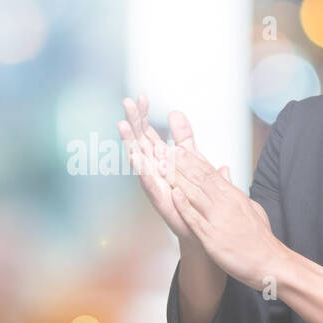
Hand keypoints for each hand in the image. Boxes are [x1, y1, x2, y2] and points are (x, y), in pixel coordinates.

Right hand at [118, 95, 228, 242]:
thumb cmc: (192, 194)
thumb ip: (183, 137)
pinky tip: (134, 156)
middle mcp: (152, 169)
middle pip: (139, 140)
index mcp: (158, 158)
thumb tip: (175, 113)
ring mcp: (154, 183)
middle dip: (133, 121)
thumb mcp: (190, 158)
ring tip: (122, 125)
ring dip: (130, 142)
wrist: (199, 225)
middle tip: (126, 102)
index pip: (147, 132)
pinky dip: (142, 169)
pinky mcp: (160, 199)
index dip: (143, 115)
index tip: (140, 97)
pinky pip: (149, 182)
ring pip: (139, 158)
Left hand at [163, 144, 289, 288]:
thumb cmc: (260, 240)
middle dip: (180, 164)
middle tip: (164, 151)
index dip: (192, 160)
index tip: (178, 149)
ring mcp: (219, 219)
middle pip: (200, 179)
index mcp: (234, 196)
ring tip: (163, 166)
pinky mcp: (213, 237)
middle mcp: (226, 203)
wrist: (269, 262)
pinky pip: (196, 219)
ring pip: (195, 194)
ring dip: (178, 179)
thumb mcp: (251, 207)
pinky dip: (184, 206)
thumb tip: (226, 172)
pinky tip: (174, 195)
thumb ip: (235, 189)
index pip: (210, 173)